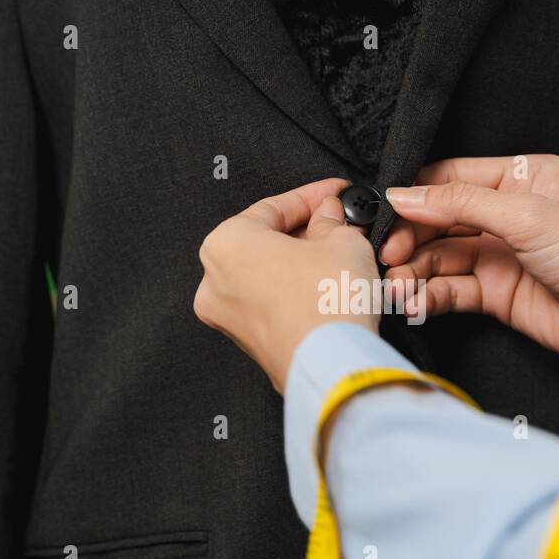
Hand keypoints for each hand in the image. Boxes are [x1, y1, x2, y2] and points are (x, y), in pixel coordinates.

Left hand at [194, 177, 379, 391]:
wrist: (333, 364)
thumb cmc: (327, 303)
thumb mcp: (342, 240)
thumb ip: (331, 220)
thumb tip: (328, 215)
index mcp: (225, 243)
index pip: (273, 207)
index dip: (313, 197)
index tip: (335, 194)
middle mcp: (216, 281)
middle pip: (267, 242)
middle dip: (307, 231)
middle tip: (340, 224)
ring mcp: (229, 317)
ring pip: (270, 275)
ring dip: (304, 261)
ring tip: (340, 255)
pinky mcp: (251, 343)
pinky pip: (274, 304)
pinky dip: (298, 291)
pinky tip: (329, 287)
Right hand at [383, 155, 558, 404]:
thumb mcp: (527, 216)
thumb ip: (460, 205)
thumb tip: (405, 195)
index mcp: (524, 177)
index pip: (454, 178)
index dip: (416, 194)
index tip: (383, 209)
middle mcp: (510, 213)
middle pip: (441, 218)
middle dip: (410, 236)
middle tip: (385, 254)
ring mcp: (503, 254)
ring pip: (441, 256)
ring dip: (414, 270)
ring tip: (394, 284)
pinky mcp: (499, 293)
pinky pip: (452, 289)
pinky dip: (429, 295)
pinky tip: (413, 300)